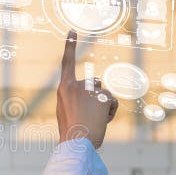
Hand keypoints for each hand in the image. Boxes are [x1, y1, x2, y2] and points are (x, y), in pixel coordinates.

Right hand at [57, 31, 117, 147]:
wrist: (77, 143)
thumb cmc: (71, 132)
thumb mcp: (67, 111)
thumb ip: (76, 98)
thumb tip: (96, 92)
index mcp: (63, 88)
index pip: (67, 62)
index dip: (70, 46)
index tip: (73, 31)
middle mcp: (76, 85)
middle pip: (94, 83)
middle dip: (96, 96)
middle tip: (89, 116)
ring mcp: (89, 90)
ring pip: (104, 93)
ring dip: (103, 105)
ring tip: (94, 121)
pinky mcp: (103, 96)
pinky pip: (112, 102)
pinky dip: (110, 112)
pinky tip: (102, 121)